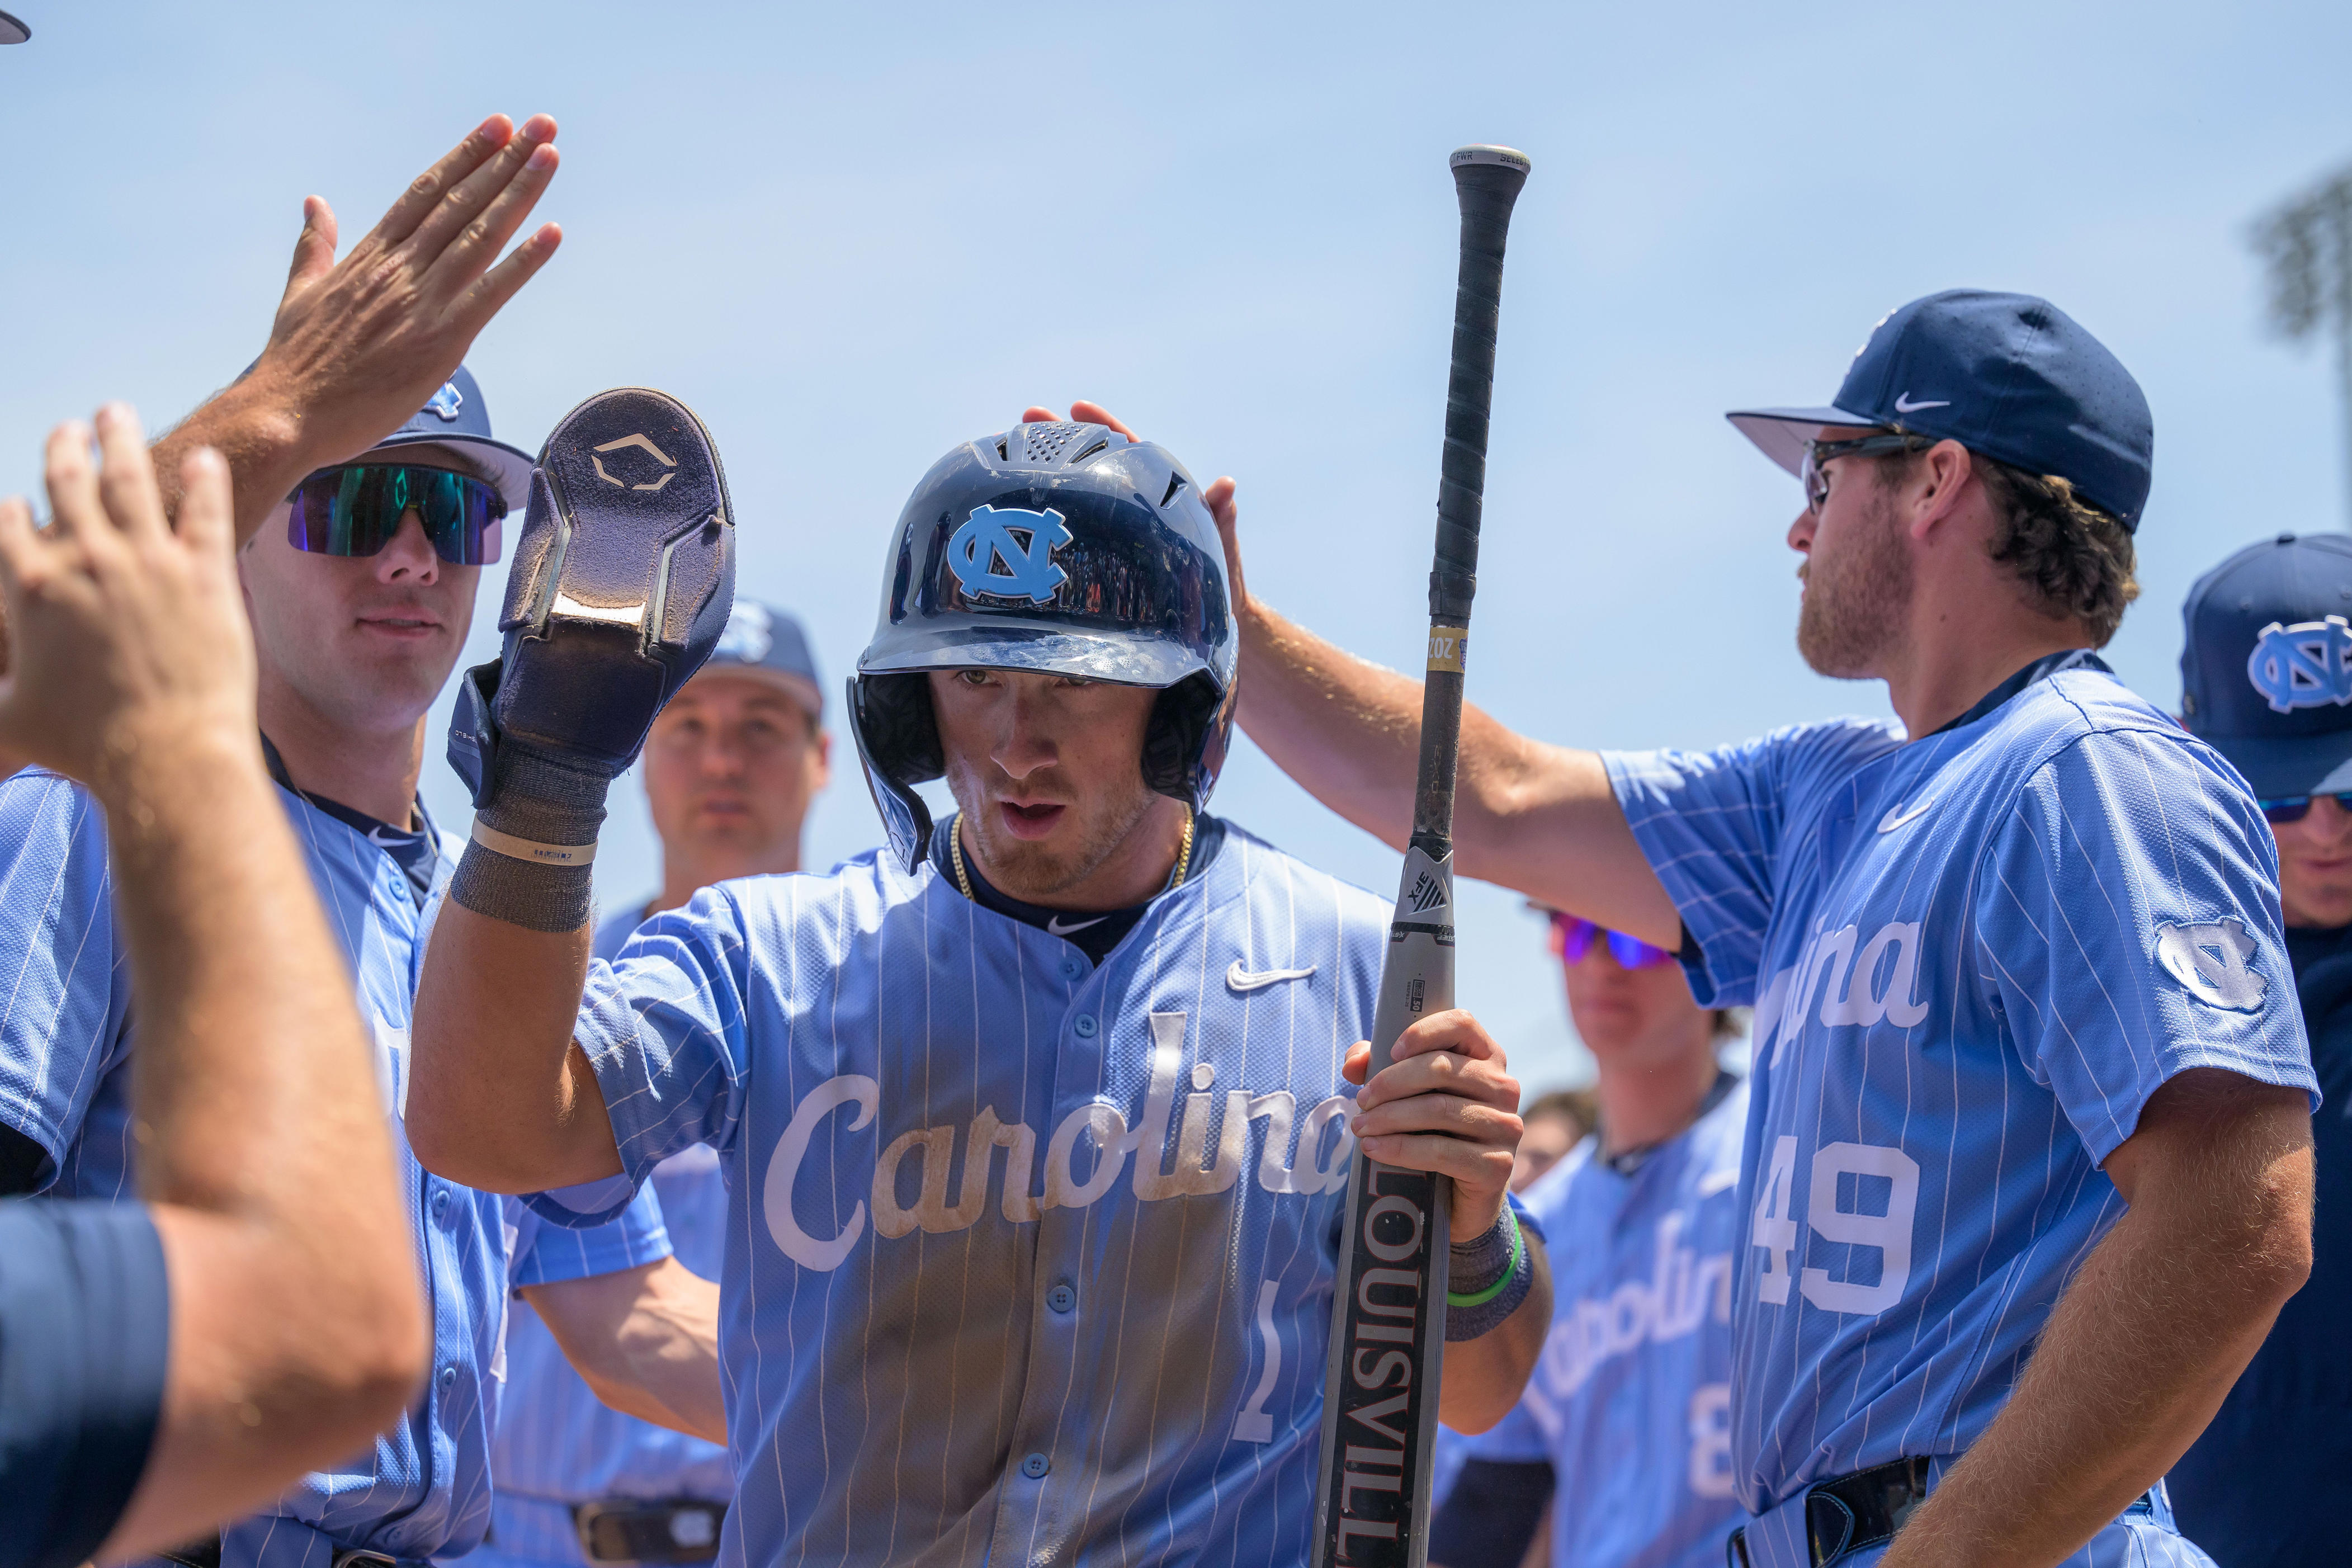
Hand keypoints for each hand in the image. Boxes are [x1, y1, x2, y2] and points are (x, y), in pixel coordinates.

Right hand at [0, 407, 255, 795]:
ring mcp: (147, 560)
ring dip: (121, 439)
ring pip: (129, 478)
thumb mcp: (9, 720)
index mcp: (31, 586)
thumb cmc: (85, 747)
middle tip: (71, 428)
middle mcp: (84, 559)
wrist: (164, 755)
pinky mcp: (205, 571)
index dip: (15, 509)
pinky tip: (207, 457)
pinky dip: (205, 479)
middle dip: (65, 448)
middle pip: (67, 482)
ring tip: (117, 414)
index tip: (22, 500)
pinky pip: (205, 510)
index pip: (11, 525)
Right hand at [242, 114, 563, 473]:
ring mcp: (421, 302)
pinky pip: (490, 294)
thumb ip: (314, 245)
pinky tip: (552, 233)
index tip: (495, 127)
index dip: (464, 156)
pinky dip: (523, 262)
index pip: (425, 192)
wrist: (287, 413)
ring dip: (518, 193)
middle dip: (503, 160)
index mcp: (370, 255)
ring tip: (549, 155)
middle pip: (460, 202)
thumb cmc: (295, 362)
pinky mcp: (440, 341)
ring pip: (478, 235)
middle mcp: (399, 269)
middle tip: (540, 123)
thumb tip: (314, 203)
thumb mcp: (300, 291)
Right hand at [1020, 400, 1244, 610]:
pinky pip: (1079, 525)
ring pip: (1080, 491)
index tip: (1076, 408)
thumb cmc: (1221, 574)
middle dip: (1061, 438)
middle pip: (1093, 461)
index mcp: (1160, 490)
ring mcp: (1118, 525)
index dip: (1103, 426)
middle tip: (1028, 418)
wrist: (1211, 612)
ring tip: (1013, 459)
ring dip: (1049, 473)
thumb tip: (1225, 485)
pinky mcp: (1107, 550)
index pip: (1129, 448)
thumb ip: (1220, 514)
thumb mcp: (1219, 542)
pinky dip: (1054, 512)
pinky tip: (1022, 510)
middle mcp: (1134, 501)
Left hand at [1343, 1010, 1521, 1237]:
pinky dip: (1401, 1149)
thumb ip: (1379, 1067)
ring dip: (1390, 1117)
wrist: (1459, 1195)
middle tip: (1361, 1100)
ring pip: (1439, 1110)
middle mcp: (1504, 1087)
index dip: (1423, 1031)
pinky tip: (1374, 1150)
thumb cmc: (1433, 1131)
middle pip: (1442, 1068)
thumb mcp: (1407, 1094)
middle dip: (1391, 1083)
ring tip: (1360, 1127)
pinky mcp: (1497, 1165)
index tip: (1390, 1051)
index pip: (1462, 1024)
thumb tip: (1353, 1063)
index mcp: (1486, 1057)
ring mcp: (1505, 1126)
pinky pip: (1442, 1151)